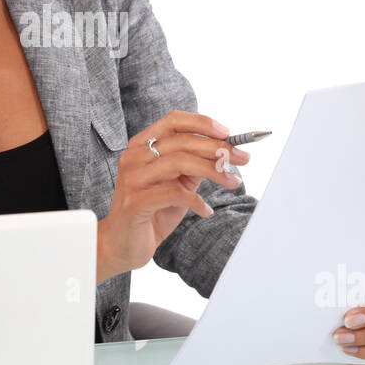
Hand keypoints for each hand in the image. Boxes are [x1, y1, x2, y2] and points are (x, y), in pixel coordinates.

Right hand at [96, 109, 249, 282]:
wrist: (122, 244)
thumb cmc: (151, 212)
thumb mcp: (177, 184)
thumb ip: (193, 166)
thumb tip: (224, 152)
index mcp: (141, 146)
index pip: (173, 121)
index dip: (202, 123)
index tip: (228, 133)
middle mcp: (134, 158)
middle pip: (181, 142)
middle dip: (217, 149)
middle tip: (242, 158)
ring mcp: (132, 179)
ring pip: (179, 162)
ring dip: (213, 171)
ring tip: (233, 182)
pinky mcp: (135, 202)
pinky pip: (174, 194)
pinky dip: (196, 201)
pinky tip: (206, 210)